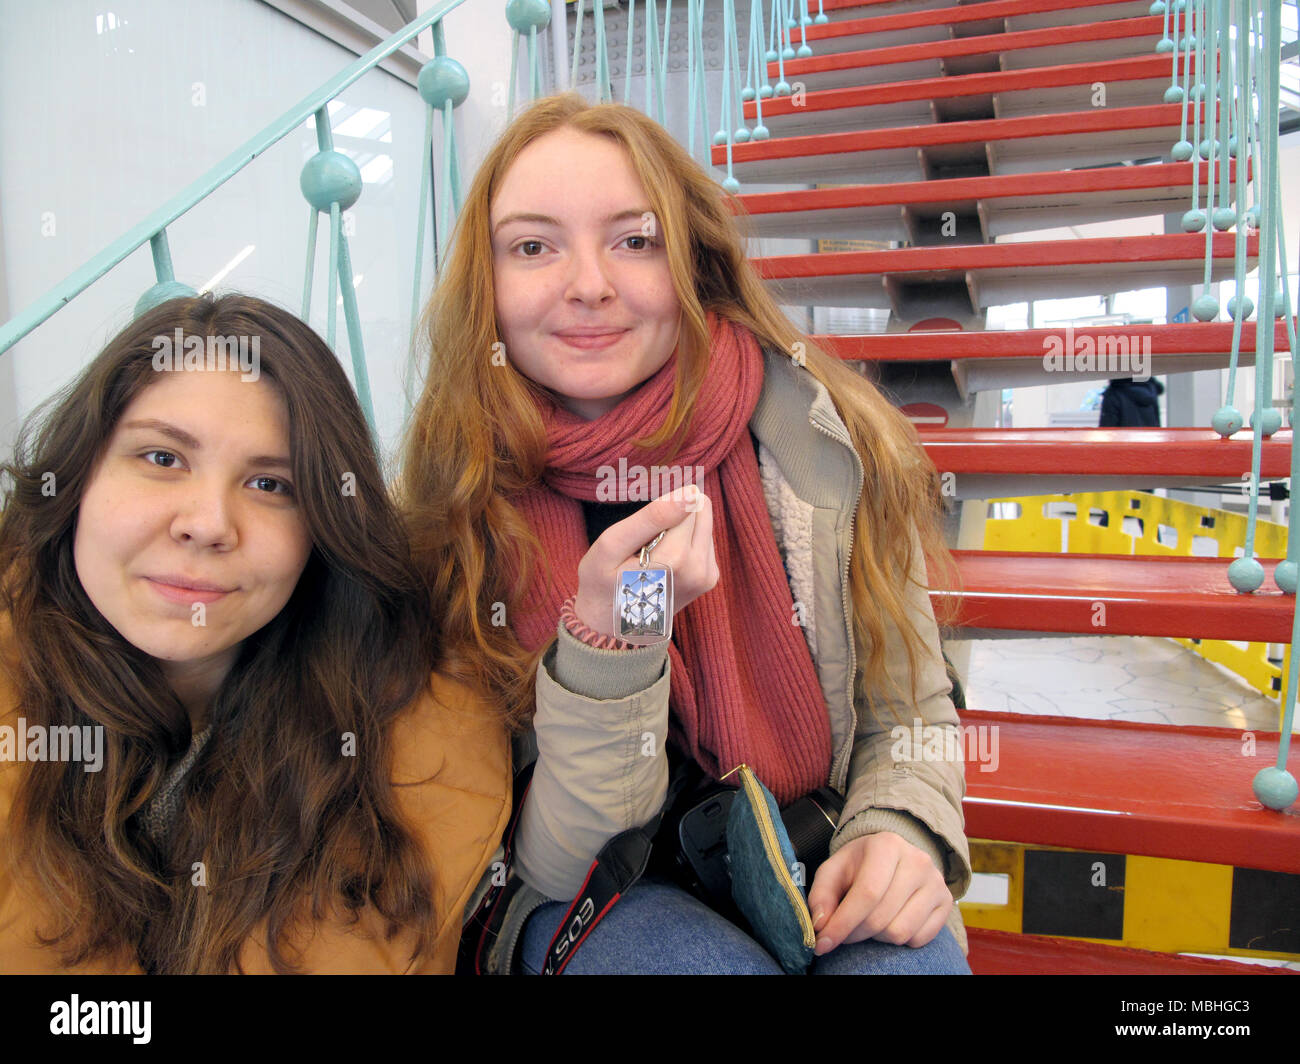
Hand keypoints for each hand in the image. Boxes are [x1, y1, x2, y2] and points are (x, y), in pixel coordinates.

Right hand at [573, 485, 718, 636]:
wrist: (611, 630)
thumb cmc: (602, 585)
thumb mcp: (611, 545)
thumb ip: (651, 517)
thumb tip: (690, 492)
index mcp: (677, 559)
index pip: (687, 501)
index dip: (663, 505)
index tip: (642, 525)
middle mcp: (701, 569)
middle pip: (702, 510)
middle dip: (676, 514)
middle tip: (646, 539)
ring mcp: (708, 576)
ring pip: (705, 523)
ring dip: (680, 528)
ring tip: (653, 552)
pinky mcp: (710, 579)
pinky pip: (705, 540)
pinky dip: (685, 542)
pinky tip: (663, 560)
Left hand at [806, 832, 951, 952]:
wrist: (893, 857)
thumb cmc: (859, 865)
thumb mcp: (834, 870)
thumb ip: (821, 896)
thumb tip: (822, 925)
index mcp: (887, 845)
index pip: (867, 893)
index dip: (843, 923)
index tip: (823, 943)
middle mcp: (918, 861)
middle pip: (881, 917)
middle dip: (855, 933)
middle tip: (844, 931)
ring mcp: (936, 882)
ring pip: (900, 932)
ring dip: (877, 937)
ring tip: (869, 921)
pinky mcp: (946, 903)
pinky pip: (919, 939)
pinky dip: (900, 940)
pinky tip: (891, 921)